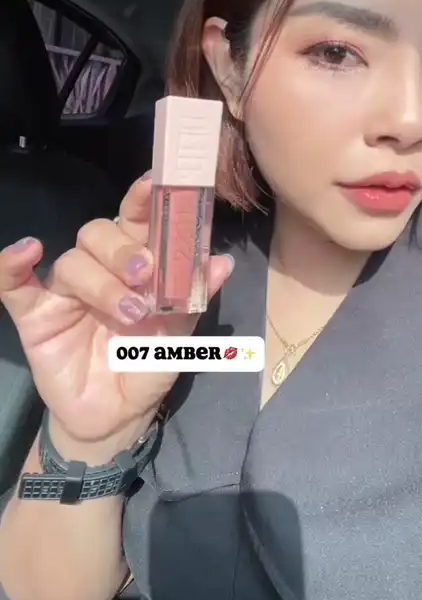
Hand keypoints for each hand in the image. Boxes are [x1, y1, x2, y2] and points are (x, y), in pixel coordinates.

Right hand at [0, 173, 233, 446]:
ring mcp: (65, 289)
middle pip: (99, 233)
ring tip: (130, 313)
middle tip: (146, 274)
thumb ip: (196, 295)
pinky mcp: (34, 314)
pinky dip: (12, 265)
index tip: (156, 185)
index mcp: (135, 263)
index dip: (143, 199)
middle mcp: (99, 267)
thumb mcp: (180, 332)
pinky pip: (13, 284)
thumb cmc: (148, 364)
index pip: (136, 220)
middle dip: (124, 249)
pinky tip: (26, 253)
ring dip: (101, 282)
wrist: (118, 415)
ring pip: (72, 261)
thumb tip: (223, 262)